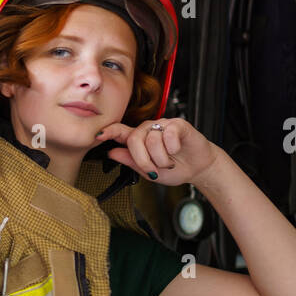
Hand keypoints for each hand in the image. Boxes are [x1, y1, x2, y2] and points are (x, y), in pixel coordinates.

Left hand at [96, 117, 220, 186]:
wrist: (198, 169)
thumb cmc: (174, 169)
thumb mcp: (148, 171)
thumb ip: (131, 161)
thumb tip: (111, 152)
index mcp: (138, 141)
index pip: (119, 132)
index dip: (108, 132)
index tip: (97, 135)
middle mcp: (148, 130)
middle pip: (135, 139)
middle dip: (143, 160)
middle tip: (154, 169)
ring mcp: (163, 125)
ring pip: (152, 139)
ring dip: (161, 158)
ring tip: (169, 162)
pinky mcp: (178, 124)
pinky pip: (169, 133)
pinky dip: (172, 147)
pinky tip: (177, 149)